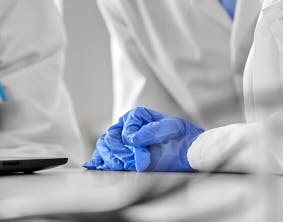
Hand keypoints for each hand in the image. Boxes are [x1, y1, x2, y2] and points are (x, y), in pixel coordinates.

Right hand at [84, 107, 202, 171]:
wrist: (188, 150)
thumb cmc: (181, 136)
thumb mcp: (170, 127)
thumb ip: (151, 131)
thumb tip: (133, 139)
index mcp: (136, 117)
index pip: (124, 128)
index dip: (129, 138)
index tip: (140, 149)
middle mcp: (127, 129)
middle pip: (110, 138)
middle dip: (119, 151)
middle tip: (132, 160)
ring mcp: (124, 144)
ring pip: (105, 148)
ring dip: (111, 158)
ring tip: (123, 165)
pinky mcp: (124, 158)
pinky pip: (105, 158)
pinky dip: (99, 161)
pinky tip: (95, 166)